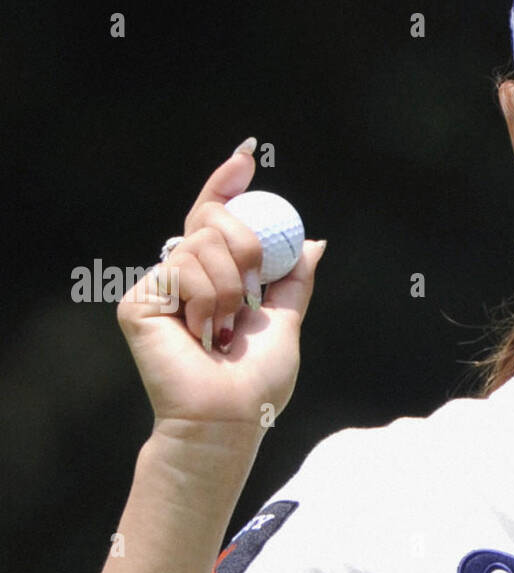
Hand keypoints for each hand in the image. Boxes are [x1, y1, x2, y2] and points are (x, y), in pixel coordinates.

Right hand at [117, 144, 325, 432]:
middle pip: (212, 219)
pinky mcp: (139, 300)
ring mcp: (158, 286)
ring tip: (220, 331)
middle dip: (244, 247)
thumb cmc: (255, 384)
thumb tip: (315, 242)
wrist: (227, 416)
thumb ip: (293, 282)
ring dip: (228, 290)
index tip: (246, 157)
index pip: (216, 219)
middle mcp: (181, 275)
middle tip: (249, 290)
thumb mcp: (285, 324)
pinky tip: (199, 335)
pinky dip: (205, 302)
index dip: (227, 185)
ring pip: (200, 245)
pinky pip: (181, 269)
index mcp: (214, 278)